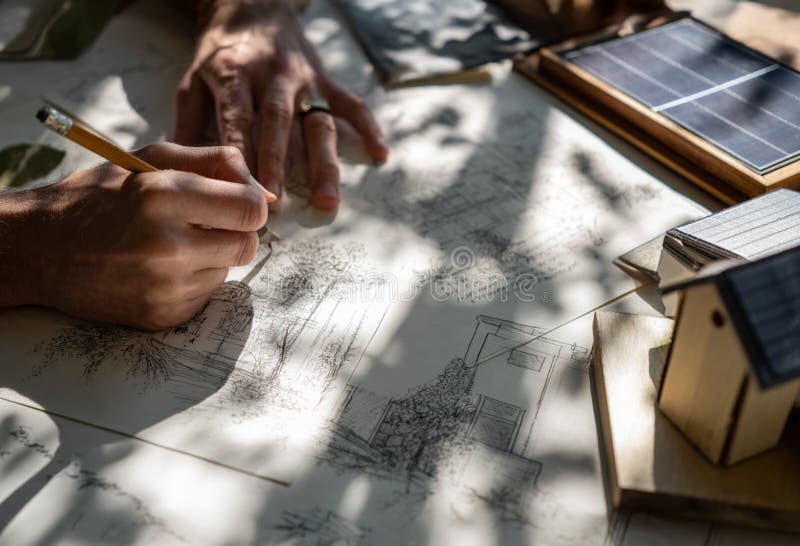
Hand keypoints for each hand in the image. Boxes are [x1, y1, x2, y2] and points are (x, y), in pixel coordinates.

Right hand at [0, 143, 272, 329]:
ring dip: (212, 256)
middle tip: (203, 222)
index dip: (251, 203)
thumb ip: (218, 163)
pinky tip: (159, 268)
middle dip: (235, 231)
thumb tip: (268, 195)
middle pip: (248, 244)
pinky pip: (206, 296)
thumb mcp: (153, 158)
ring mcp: (164, 287)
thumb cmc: (101, 196)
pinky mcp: (162, 316)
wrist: (41, 250)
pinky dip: (193, 281)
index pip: (251, 209)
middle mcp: (166, 245)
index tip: (236, 202)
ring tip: (170, 243)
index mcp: (163, 195)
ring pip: (228, 270)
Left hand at [174, 0, 388, 210]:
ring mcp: (305, 79)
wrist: (253, 8)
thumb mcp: (194, 80)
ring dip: (323, 163)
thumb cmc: (222, 54)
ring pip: (318, 122)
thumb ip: (190, 125)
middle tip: (277, 205)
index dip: (243, 155)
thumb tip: (185, 173)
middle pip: (279, 124)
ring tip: (327, 200)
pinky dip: (368, 129)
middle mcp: (273, 76)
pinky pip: (352, 105)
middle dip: (279, 166)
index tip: (243, 190)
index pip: (240, 118)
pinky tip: (380, 155)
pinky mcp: (327, 81)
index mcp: (235, 74)